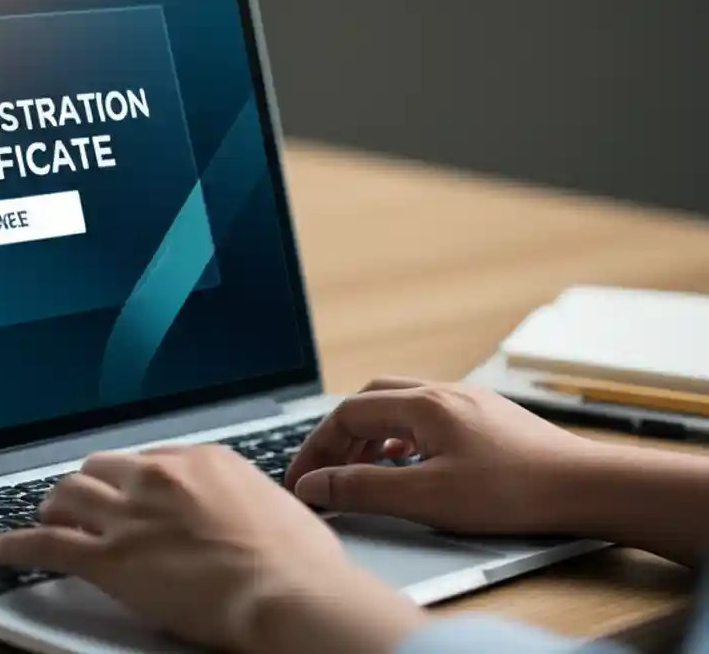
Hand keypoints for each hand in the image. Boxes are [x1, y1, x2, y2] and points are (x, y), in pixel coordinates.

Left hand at [0, 445, 426, 653]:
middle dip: (88, 487)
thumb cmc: (297, 562)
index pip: (146, 459)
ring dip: (55, 509)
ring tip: (47, 521)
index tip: (128, 494)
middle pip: (99, 469)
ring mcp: (128, 516)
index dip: (132, 481)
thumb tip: (240, 510)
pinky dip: (9, 546)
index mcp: (199, 461)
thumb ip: (240, 499)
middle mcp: (157, 478)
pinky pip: (41, 545)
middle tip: (83, 506)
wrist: (288, 592)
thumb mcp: (275, 506)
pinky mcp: (107, 559)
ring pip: (66, 496)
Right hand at [284, 377, 599, 533]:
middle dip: (339, 435)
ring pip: (400, 406)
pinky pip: (428, 417)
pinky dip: (402, 438)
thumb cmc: (512, 491)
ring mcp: (468, 402)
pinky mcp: (488, 419)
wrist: (586, 487)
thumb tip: (314, 484)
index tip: (302, 480)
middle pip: (370, 400)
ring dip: (370, 435)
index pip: (347, 415)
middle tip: (324, 470)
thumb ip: (362, 488)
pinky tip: (409, 464)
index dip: (316, 448)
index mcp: (422, 404)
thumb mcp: (425, 497)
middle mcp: (443, 392)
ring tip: (358, 470)